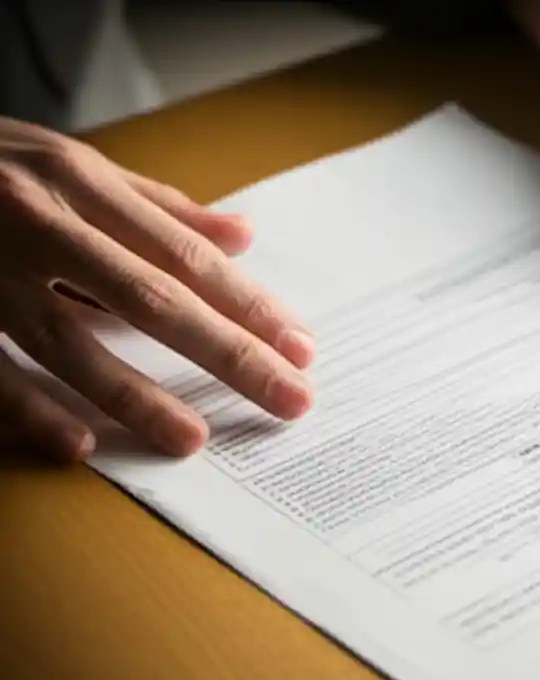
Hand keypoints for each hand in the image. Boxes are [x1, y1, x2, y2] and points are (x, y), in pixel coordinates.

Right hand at [0, 118, 313, 461]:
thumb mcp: (70, 162)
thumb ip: (156, 205)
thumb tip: (240, 235)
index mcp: (78, 183)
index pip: (185, 256)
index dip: (248, 305)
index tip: (301, 348)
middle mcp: (38, 223)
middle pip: (150, 298)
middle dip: (227, 353)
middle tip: (289, 398)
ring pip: (67, 339)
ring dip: (133, 394)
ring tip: (191, 439)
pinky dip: (26, 408)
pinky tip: (74, 445)